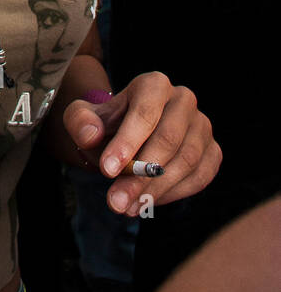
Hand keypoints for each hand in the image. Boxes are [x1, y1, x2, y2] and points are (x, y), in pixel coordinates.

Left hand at [64, 72, 221, 216]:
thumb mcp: (83, 118)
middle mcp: (184, 100)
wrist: (127, 136)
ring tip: (127, 207)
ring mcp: (202, 126)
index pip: (144, 112)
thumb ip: (80, 122)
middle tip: (115, 201)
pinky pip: (201, 176)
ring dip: (156, 190)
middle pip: (168, 139)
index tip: (107, 171)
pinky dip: (174, 194)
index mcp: (154, 84)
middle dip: (140, 175)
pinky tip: (148, 202)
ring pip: (186, 161)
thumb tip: (90, 134)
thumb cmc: (106, 124)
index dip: (127, 142)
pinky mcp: (212, 151)